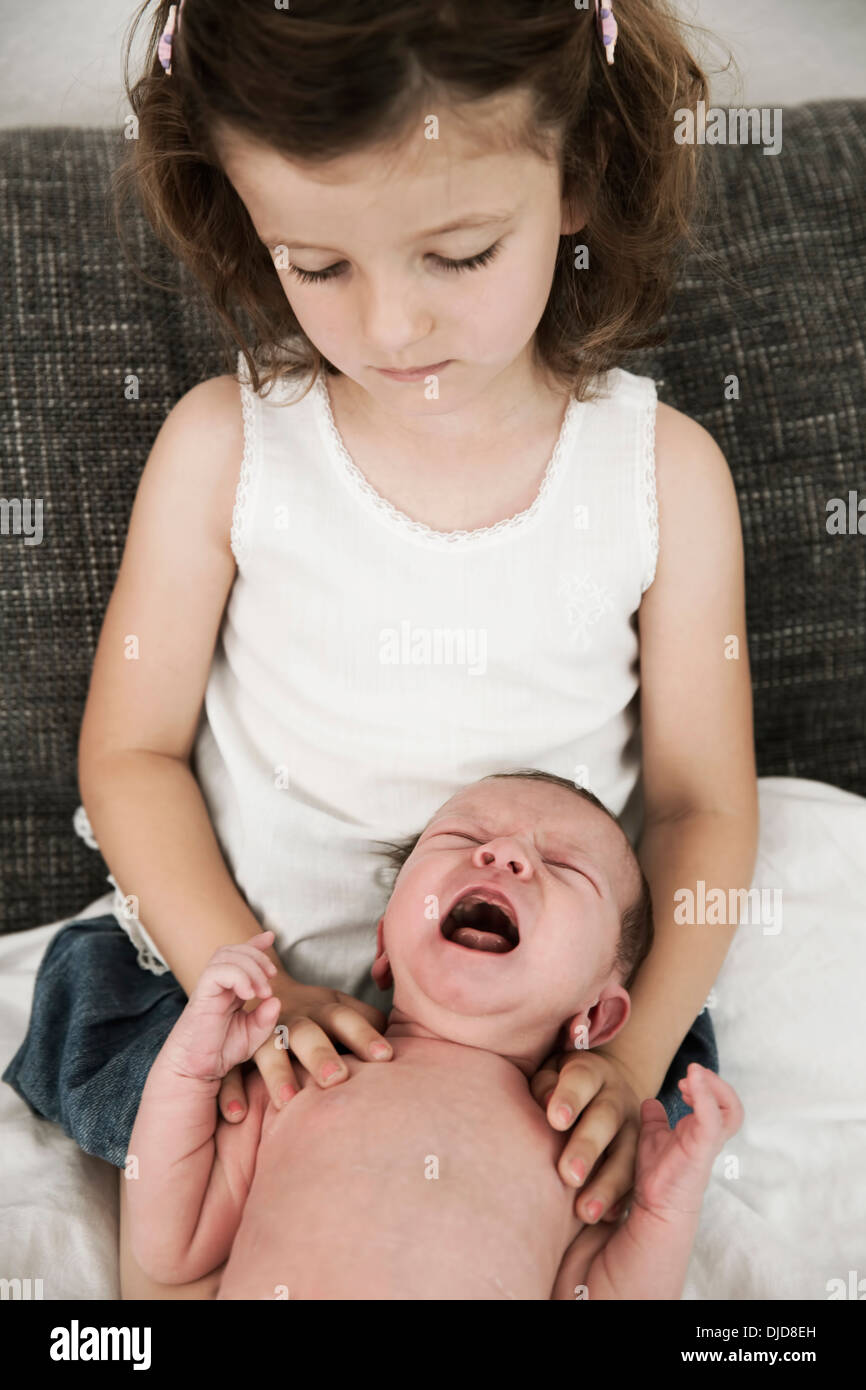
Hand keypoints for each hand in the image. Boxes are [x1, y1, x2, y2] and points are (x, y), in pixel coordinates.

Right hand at [165, 931, 282, 1081]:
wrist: (196, 1071)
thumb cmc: (220, 1052)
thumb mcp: (252, 1035)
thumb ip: (265, 1018)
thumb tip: (276, 999)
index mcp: (230, 989)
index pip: (240, 956)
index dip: (255, 943)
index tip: (270, 937)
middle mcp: (218, 984)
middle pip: (235, 950)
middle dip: (258, 956)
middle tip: (272, 976)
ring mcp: (208, 988)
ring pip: (226, 955)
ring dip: (251, 966)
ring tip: (261, 991)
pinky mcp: (200, 996)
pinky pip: (217, 971)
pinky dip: (237, 976)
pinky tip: (249, 994)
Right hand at [218, 967, 391, 1121]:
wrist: (260, 988)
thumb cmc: (316, 1013)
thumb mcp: (341, 1008)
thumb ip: (371, 1023)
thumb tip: (419, 1043)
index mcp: (324, 1010)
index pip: (347, 1019)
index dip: (364, 1035)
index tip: (385, 1057)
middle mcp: (293, 1019)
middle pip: (307, 1033)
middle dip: (321, 1055)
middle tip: (337, 1080)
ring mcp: (260, 1033)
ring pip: (267, 1049)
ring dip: (277, 1072)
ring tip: (287, 1101)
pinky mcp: (233, 1052)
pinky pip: (227, 1071)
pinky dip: (230, 1091)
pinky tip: (235, 1116)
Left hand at [531, 1046, 643, 1223]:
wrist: (605, 1091)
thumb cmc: (558, 1086)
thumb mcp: (549, 1074)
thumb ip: (544, 1085)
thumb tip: (545, 1105)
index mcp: (591, 1072)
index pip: (581, 1079)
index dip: (569, 1098)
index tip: (555, 1119)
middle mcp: (617, 1098)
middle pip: (605, 1119)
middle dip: (587, 1147)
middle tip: (569, 1174)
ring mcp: (634, 1128)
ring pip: (627, 1154)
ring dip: (607, 1184)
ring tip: (585, 1213)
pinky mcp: (643, 1156)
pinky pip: (637, 1180)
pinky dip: (621, 1200)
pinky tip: (604, 1218)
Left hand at [631, 1064, 742, 1219]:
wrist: (655, 1208)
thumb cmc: (658, 1176)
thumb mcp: (654, 1138)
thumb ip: (655, 1120)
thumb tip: (650, 1101)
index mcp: (701, 1132)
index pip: (721, 1105)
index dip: (707, 1087)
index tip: (683, 1082)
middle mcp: (709, 1137)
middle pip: (732, 1106)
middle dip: (713, 1083)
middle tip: (689, 1076)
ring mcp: (707, 1144)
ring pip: (730, 1112)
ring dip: (711, 1088)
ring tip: (689, 1081)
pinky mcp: (701, 1150)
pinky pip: (711, 1121)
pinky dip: (704, 1098)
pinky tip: (689, 1085)